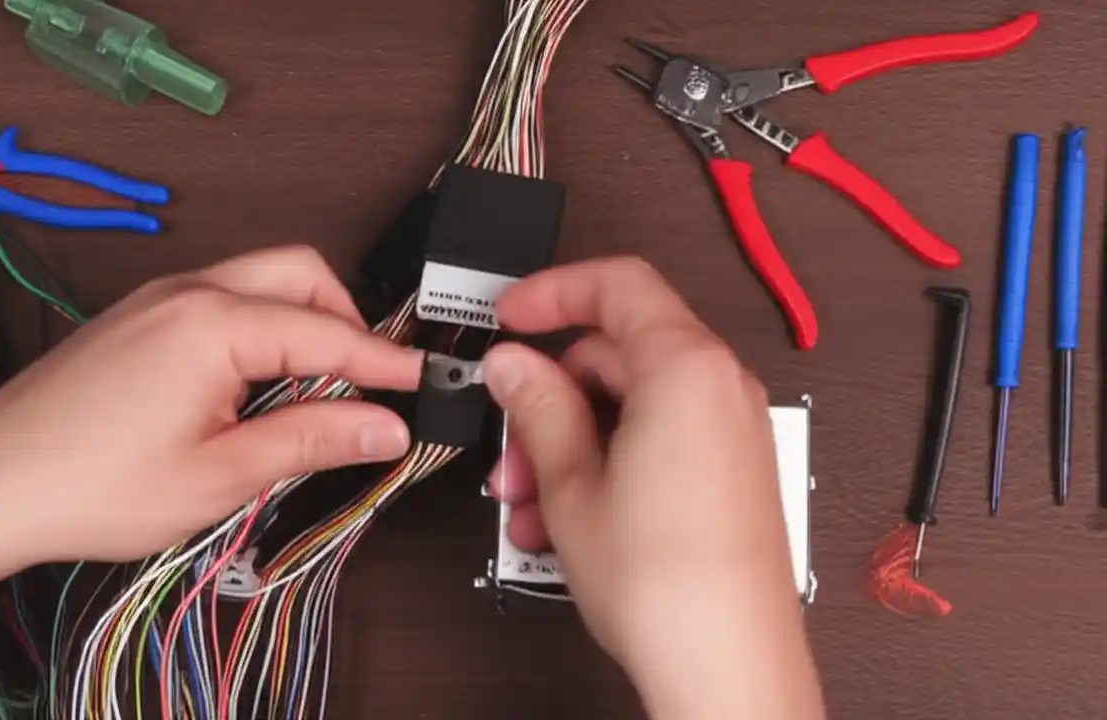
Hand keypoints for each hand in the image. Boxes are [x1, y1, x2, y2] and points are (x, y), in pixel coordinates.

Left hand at [0, 245, 420, 568]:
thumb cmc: (89, 484)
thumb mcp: (222, 474)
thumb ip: (312, 440)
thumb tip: (383, 427)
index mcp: (214, 323)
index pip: (328, 331)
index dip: (384, 362)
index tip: (424, 383)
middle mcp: (187, 293)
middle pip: (300, 274)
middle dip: (348, 320)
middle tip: (373, 381)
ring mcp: (158, 300)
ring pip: (261, 282)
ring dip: (303, 323)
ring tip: (320, 392)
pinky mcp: (139, 319)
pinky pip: (223, 301)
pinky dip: (261, 329)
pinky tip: (260, 386)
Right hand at [483, 257, 821, 718]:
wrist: (727, 663)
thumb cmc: (666, 581)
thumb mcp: (571, 482)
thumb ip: (537, 405)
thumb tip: (514, 363)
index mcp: (685, 367)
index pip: (617, 285)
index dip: (553, 291)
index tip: (512, 316)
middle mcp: (719, 389)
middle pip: (618, 354)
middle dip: (551, 396)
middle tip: (510, 442)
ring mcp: (730, 432)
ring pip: (631, 406)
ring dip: (570, 442)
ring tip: (531, 501)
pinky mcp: (730, 473)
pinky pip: (658, 441)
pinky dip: (608, 464)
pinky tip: (567, 519)